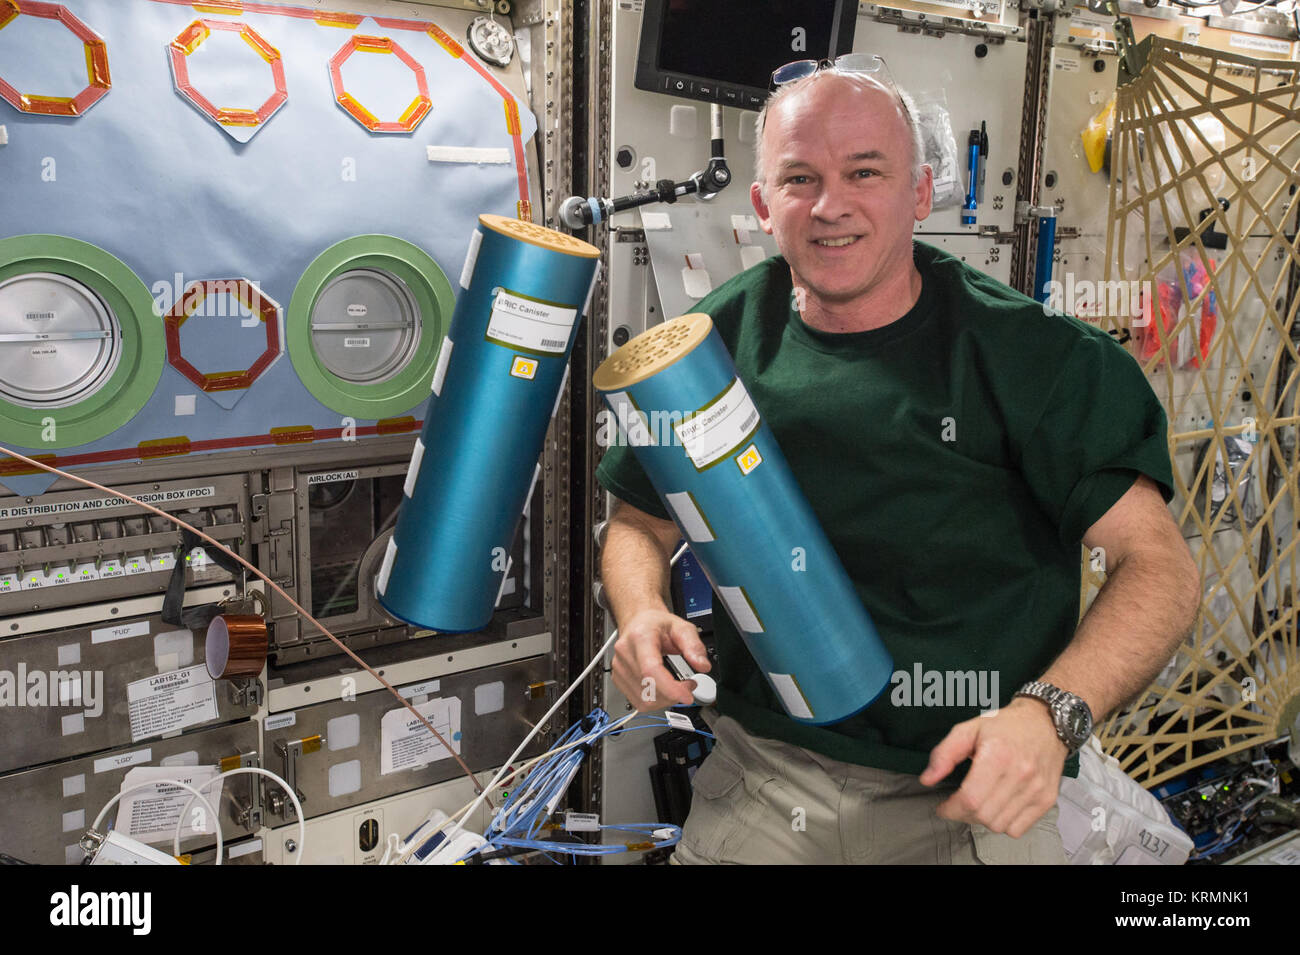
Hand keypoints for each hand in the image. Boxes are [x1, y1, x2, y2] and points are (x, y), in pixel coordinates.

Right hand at [610, 607, 709, 711]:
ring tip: (677, 686)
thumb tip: (702, 666)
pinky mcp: (618, 679)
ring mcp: (619, 668)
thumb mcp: (681, 627)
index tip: (687, 696)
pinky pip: (638, 702)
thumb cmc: (656, 624)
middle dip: (673, 694)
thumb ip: (694, 645)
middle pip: (649, 690)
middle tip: (688, 684)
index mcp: (640, 637)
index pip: (651, 670)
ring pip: (644, 701)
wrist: (638, 622)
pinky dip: (656, 701)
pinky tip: (664, 689)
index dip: (670, 689)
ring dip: (666, 700)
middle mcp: (625, 654)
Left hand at [918, 697, 1067, 836]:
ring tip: (978, 803)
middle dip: (963, 814)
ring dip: (982, 820)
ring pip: (999, 825)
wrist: (1045, 723)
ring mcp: (1036, 789)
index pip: (970, 799)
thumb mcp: (968, 729)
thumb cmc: (1005, 725)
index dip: (951, 809)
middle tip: (958, 804)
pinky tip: (997, 807)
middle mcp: (1020, 774)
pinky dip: (1003, 824)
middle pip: (983, 815)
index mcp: (998, 755)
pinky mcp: (1046, 800)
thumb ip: (944, 754)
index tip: (943, 807)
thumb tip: (927, 779)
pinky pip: (1017, 829)